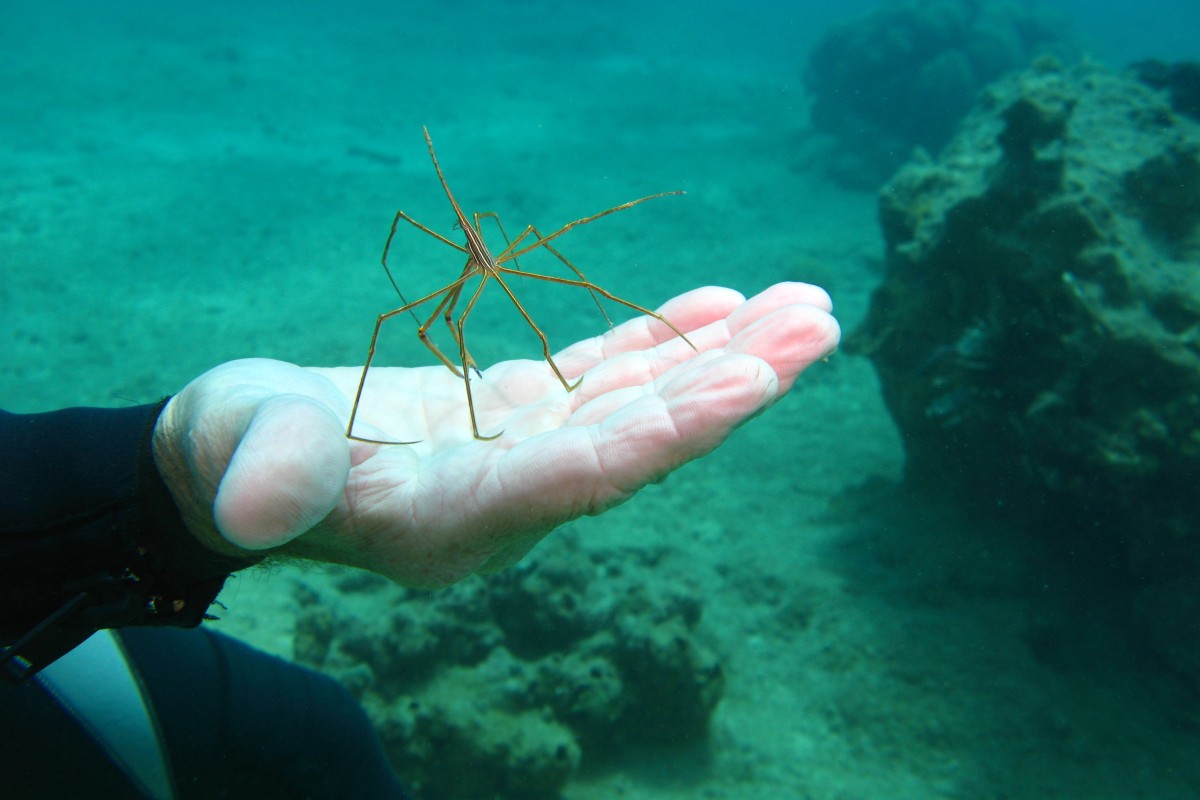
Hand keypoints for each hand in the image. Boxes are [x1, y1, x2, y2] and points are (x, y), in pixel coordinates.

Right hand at [152, 282, 839, 586]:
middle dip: (732, 384)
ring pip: (640, 402)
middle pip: (643, 438)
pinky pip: (607, 376)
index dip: (667, 430)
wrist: (240, 458)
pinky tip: (722, 304)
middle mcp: (515, 497)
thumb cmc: (227, 455)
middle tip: (820, 327)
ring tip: (805, 310)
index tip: (748, 382)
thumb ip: (262, 472)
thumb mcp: (230, 455)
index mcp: (458, 520)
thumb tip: (258, 504)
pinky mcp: (519, 414)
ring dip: (722, 354)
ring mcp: (525, 454)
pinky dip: (663, 339)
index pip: (584, 477)